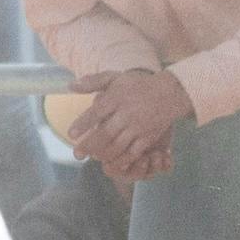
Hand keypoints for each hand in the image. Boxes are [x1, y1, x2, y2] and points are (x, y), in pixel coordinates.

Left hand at [69, 68, 193, 179]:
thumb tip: (70, 86)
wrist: (169, 93)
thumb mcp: (115, 77)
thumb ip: (92, 81)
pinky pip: (134, 152)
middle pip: (105, 133)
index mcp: (116, 98)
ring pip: (118, 145)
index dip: (83, 124)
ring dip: (103, 154)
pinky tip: (113, 162)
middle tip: (77, 154)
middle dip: (89, 145)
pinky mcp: (148, 137)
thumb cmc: (137, 86)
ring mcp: (139, 127)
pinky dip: (122, 159)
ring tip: (93, 157)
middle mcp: (127, 113)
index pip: (96, 112)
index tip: (71, 134)